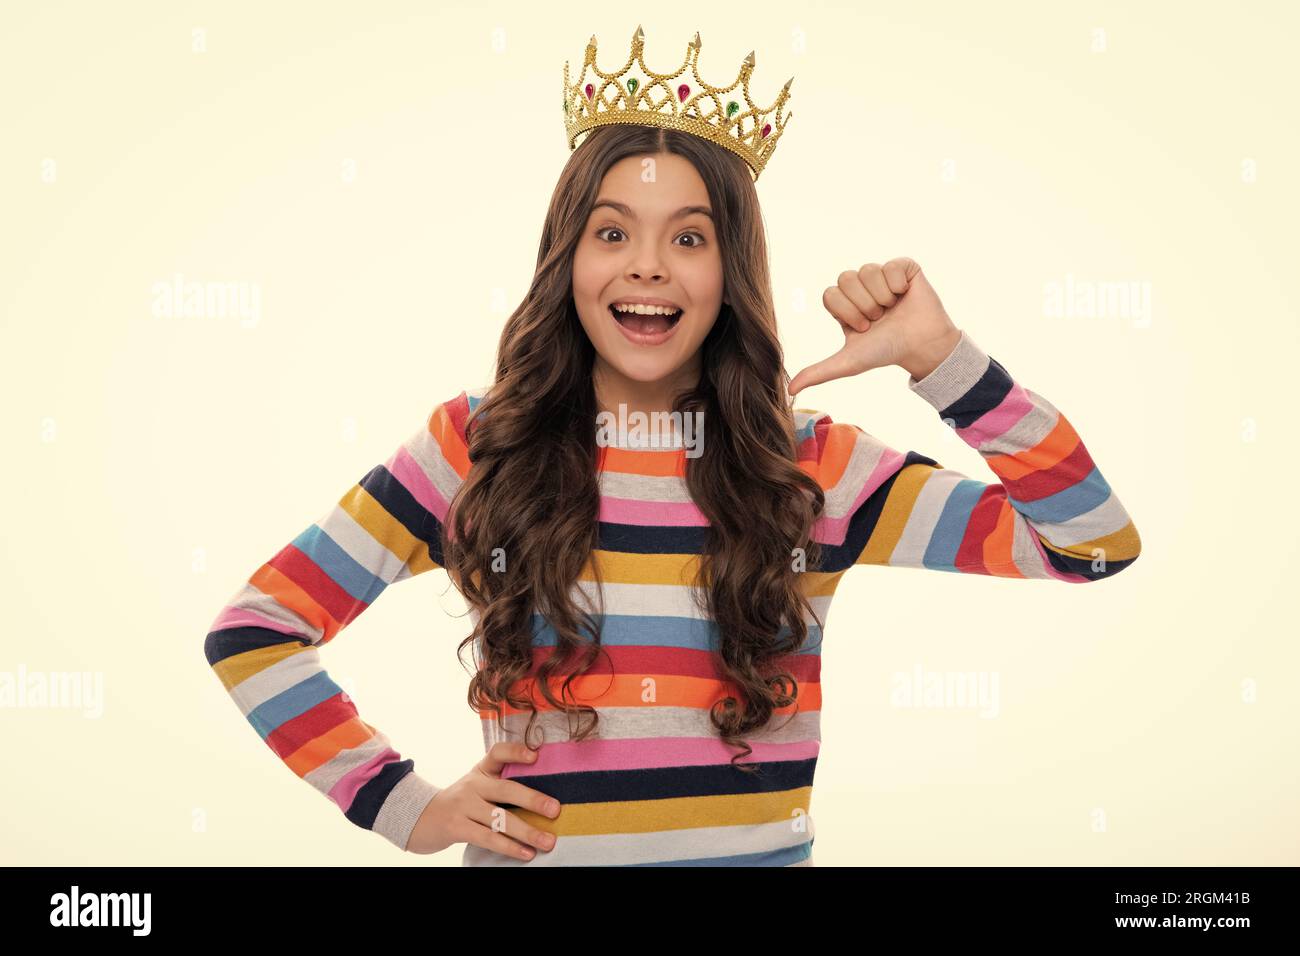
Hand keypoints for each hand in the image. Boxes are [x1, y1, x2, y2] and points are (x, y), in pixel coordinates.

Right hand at [405, 741, 560, 860]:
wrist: (420, 818)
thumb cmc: (461, 802)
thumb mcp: (477, 786)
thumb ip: (501, 785)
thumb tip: (544, 800)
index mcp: (481, 770)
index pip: (497, 753)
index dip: (516, 752)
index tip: (536, 756)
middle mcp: (472, 784)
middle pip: (505, 789)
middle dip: (532, 800)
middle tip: (555, 810)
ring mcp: (463, 805)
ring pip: (499, 818)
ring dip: (526, 832)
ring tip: (547, 842)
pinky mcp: (456, 827)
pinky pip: (487, 838)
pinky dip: (509, 847)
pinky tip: (526, 854)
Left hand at [787, 257, 961, 398]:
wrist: (921, 346)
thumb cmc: (886, 352)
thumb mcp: (849, 362)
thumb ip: (818, 372)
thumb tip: (789, 391)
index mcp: (844, 304)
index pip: (830, 294)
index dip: (846, 311)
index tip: (862, 328)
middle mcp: (860, 287)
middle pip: (845, 278)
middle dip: (863, 304)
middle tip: (879, 319)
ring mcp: (880, 275)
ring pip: (867, 270)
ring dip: (881, 296)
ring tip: (892, 309)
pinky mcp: (902, 267)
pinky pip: (890, 265)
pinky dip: (898, 285)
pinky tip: (905, 296)